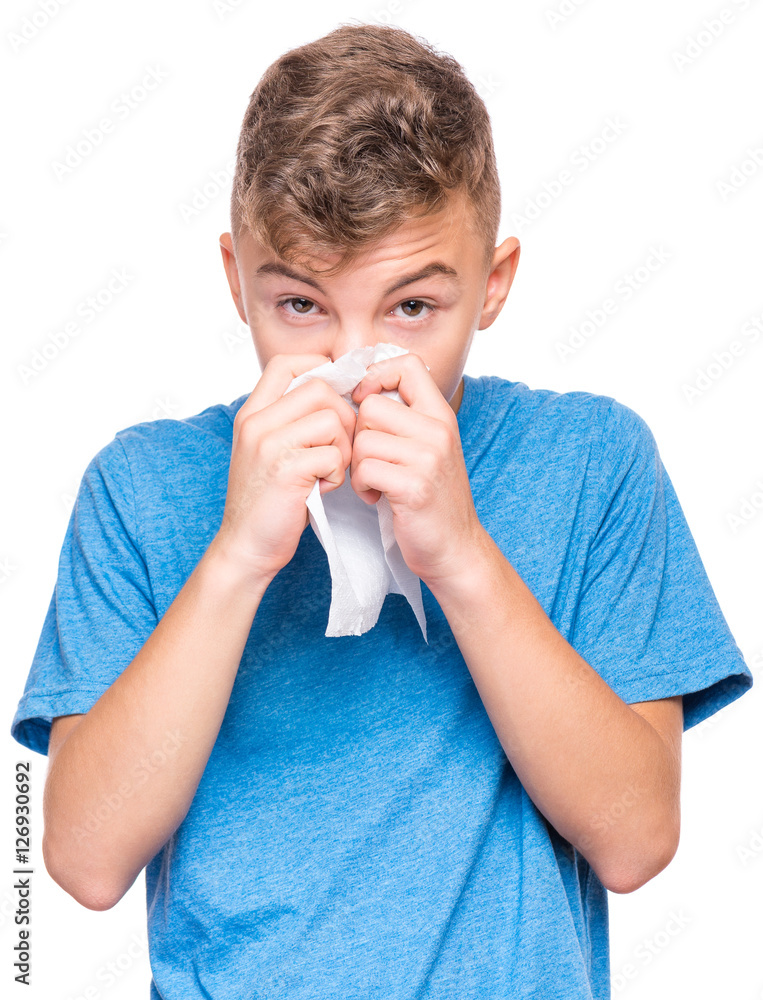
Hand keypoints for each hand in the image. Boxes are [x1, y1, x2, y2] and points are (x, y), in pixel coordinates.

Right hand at [213, 353, 356, 585]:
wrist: (246, 545)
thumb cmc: (268, 500)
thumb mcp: (269, 450)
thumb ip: (291, 420)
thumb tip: (337, 392)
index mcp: (252, 413)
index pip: (287, 363)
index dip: (320, 368)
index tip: (336, 395)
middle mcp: (256, 422)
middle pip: (320, 388)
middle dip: (343, 416)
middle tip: (338, 448)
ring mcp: (268, 444)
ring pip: (332, 419)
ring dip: (343, 448)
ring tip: (328, 470)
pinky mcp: (286, 470)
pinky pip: (333, 454)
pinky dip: (337, 474)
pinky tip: (322, 488)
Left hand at [349, 352, 485, 586]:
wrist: (455, 548)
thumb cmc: (432, 499)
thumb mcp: (428, 449)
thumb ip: (405, 419)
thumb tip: (361, 389)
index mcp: (441, 415)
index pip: (407, 364)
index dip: (376, 376)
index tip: (365, 401)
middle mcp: (438, 430)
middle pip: (371, 406)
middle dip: (359, 435)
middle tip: (370, 459)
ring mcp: (428, 458)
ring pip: (363, 439)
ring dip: (358, 465)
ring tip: (374, 482)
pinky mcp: (414, 486)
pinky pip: (365, 469)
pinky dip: (362, 486)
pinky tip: (375, 497)